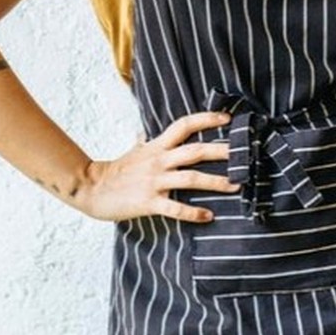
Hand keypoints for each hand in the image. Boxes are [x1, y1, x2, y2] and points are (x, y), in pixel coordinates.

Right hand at [74, 111, 237, 222]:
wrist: (92, 188)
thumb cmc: (116, 170)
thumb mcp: (133, 151)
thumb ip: (144, 142)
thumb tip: (142, 132)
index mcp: (157, 145)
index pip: (185, 125)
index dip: (206, 119)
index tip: (227, 118)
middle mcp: (159, 160)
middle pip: (195, 150)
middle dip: (220, 151)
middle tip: (243, 153)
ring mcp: (154, 181)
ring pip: (190, 178)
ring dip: (215, 182)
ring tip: (236, 185)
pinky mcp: (149, 202)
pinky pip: (174, 207)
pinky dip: (192, 212)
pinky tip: (208, 216)